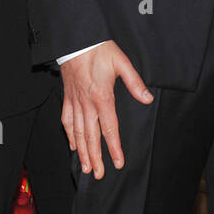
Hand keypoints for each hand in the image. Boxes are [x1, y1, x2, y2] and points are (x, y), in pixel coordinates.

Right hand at [60, 40, 152, 179]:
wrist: (76, 39)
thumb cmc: (99, 49)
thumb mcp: (121, 62)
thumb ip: (134, 82)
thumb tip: (147, 99)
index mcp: (102, 97)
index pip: (109, 128)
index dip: (114, 147)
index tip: (118, 163)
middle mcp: (87, 103)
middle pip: (91, 136)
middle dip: (96, 157)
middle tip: (98, 174)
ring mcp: (75, 101)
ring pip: (77, 132)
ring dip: (82, 151)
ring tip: (86, 167)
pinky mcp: (68, 97)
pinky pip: (66, 119)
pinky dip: (69, 134)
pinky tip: (73, 145)